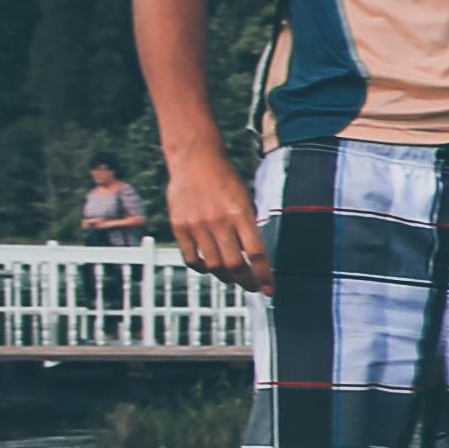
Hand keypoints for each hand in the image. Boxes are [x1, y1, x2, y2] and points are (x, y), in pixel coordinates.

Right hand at [166, 153, 264, 285]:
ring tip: (232, 278)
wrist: (194, 159)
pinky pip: (191, 258)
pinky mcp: (180, 227)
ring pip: (213, 266)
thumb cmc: (224, 178)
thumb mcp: (245, 199)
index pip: (256, 254)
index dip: (264, 276)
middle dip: (246, 281)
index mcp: (241, 214)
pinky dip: (202, 268)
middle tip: (251, 286)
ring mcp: (197, 225)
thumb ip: (248, 226)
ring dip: (226, 277)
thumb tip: (253, 256)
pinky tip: (209, 267)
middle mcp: (219, 222)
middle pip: (235, 265)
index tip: (269, 288)